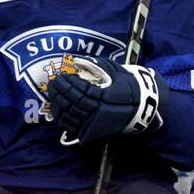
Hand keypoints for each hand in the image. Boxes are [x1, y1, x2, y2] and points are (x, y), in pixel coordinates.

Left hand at [48, 56, 168, 146]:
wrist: (140, 107)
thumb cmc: (126, 86)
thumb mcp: (114, 71)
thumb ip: (95, 65)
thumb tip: (74, 61)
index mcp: (105, 96)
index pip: (81, 89)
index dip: (69, 82)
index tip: (61, 74)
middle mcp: (99, 111)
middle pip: (73, 102)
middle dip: (60, 91)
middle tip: (53, 81)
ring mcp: (95, 123)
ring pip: (70, 115)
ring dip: (58, 103)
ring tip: (52, 92)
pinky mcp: (92, 132)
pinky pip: (72, 127)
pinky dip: (62, 118)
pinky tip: (56, 107)